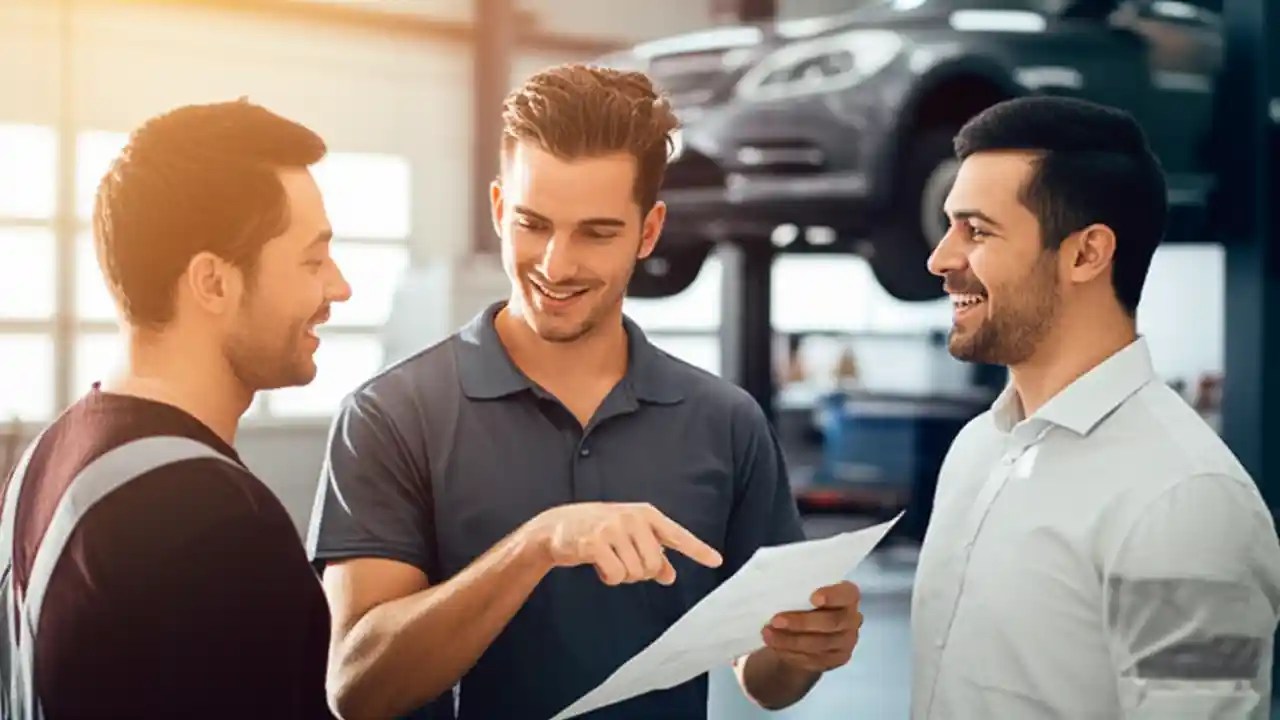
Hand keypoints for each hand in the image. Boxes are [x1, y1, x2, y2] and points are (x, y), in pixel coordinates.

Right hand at [526, 502, 722, 585]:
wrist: (557, 526)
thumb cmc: (598, 531)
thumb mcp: (628, 537)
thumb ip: (651, 554)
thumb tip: (669, 576)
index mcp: (645, 514)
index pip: (677, 535)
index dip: (698, 549)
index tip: (717, 561)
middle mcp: (632, 518)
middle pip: (654, 565)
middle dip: (639, 572)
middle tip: (621, 561)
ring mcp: (613, 529)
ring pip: (635, 573)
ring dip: (621, 575)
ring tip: (607, 558)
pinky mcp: (595, 543)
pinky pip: (616, 576)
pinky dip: (608, 577)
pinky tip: (597, 564)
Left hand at [761, 581, 861, 672]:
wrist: (809, 629)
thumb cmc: (805, 601)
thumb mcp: (804, 591)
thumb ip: (799, 589)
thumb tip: (774, 587)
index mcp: (848, 596)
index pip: (846, 594)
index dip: (832, 596)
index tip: (813, 598)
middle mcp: (852, 619)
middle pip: (832, 622)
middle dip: (802, 622)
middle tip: (776, 620)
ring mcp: (846, 642)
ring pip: (820, 644)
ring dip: (791, 641)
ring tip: (768, 634)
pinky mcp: (836, 659)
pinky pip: (814, 659)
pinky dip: (791, 653)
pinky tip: (775, 646)